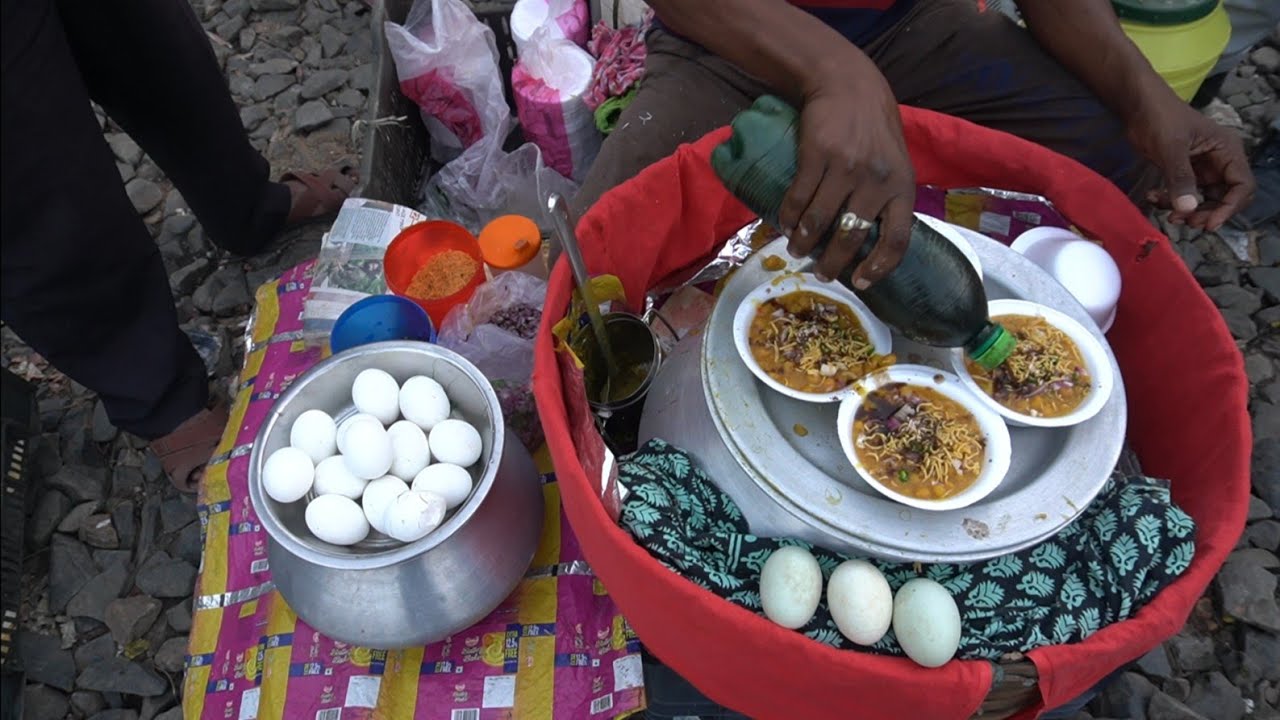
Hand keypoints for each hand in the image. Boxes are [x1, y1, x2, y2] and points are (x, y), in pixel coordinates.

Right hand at [776, 56, 915, 287]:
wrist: (848, 84)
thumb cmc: (874, 129)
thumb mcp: (895, 162)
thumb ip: (888, 196)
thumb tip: (870, 242)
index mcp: (902, 186)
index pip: (897, 239)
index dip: (879, 266)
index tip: (861, 282)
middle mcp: (876, 180)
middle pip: (851, 235)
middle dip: (833, 262)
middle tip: (821, 273)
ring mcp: (846, 167)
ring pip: (820, 221)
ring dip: (803, 243)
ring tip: (795, 250)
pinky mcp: (817, 156)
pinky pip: (799, 198)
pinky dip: (789, 218)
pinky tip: (785, 225)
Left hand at [1129, 99, 1254, 230]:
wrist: (1139, 106)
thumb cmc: (1161, 118)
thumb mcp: (1171, 148)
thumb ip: (1180, 178)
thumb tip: (1188, 209)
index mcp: (1227, 151)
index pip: (1242, 186)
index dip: (1229, 208)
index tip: (1208, 224)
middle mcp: (1220, 161)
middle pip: (1225, 198)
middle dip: (1206, 212)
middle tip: (1184, 221)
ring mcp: (1202, 168)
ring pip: (1203, 200)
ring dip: (1187, 210)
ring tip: (1167, 212)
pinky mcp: (1184, 172)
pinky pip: (1184, 195)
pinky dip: (1170, 201)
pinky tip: (1152, 197)